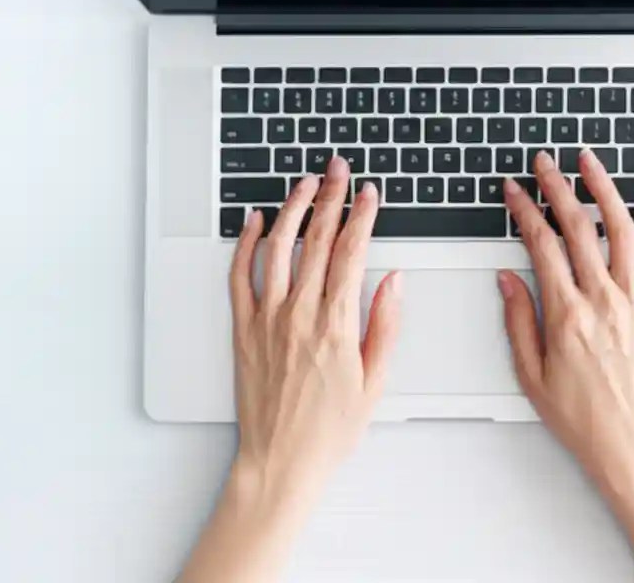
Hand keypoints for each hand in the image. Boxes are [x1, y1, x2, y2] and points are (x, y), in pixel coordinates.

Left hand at [228, 156, 400, 501]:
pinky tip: (253, 222)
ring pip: (277, 248)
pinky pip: (240, 276)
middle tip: (338, 171)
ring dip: (291, 210)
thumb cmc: (329, 431)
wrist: (280, 462)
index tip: (369, 194)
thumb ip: (385, 326)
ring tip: (303, 184)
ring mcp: (266, 320)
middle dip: (330, 198)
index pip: (351, 254)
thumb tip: (393, 282)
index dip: (362, 217)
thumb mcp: (375, 382)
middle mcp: (299, 315)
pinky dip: (245, 244)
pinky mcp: (242, 330)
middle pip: (316, 240)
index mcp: (336, 326)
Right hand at [500, 150, 633, 494]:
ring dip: (602, 188)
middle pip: (576, 226)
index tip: (513, 190)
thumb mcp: (531, 374)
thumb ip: (518, 321)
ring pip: (618, 229)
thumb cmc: (582, 417)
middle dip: (556, 186)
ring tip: (589, 161)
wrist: (632, 444)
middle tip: (544, 162)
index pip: (539, 244)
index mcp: (565, 314)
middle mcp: (602, 299)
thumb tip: (508, 279)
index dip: (523, 209)